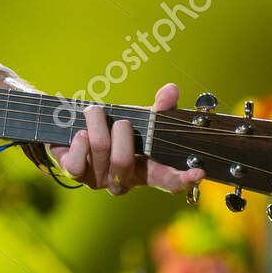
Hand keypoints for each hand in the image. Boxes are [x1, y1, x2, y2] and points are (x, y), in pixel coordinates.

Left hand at [52, 82, 204, 195]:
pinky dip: (79, 142)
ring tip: (95, 113)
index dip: (183, 179)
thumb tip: (172, 90)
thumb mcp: (139, 119)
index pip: (167, 182)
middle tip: (121, 121)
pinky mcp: (76, 174)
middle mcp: (123, 180)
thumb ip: (158, 107)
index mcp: (145, 170)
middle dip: (121, 132)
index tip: (197, 171)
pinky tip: (80, 134)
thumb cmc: (113, 129)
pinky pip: (76, 163)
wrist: (75, 131)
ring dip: (97, 124)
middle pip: (123, 161)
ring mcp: (99, 180)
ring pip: (100, 150)